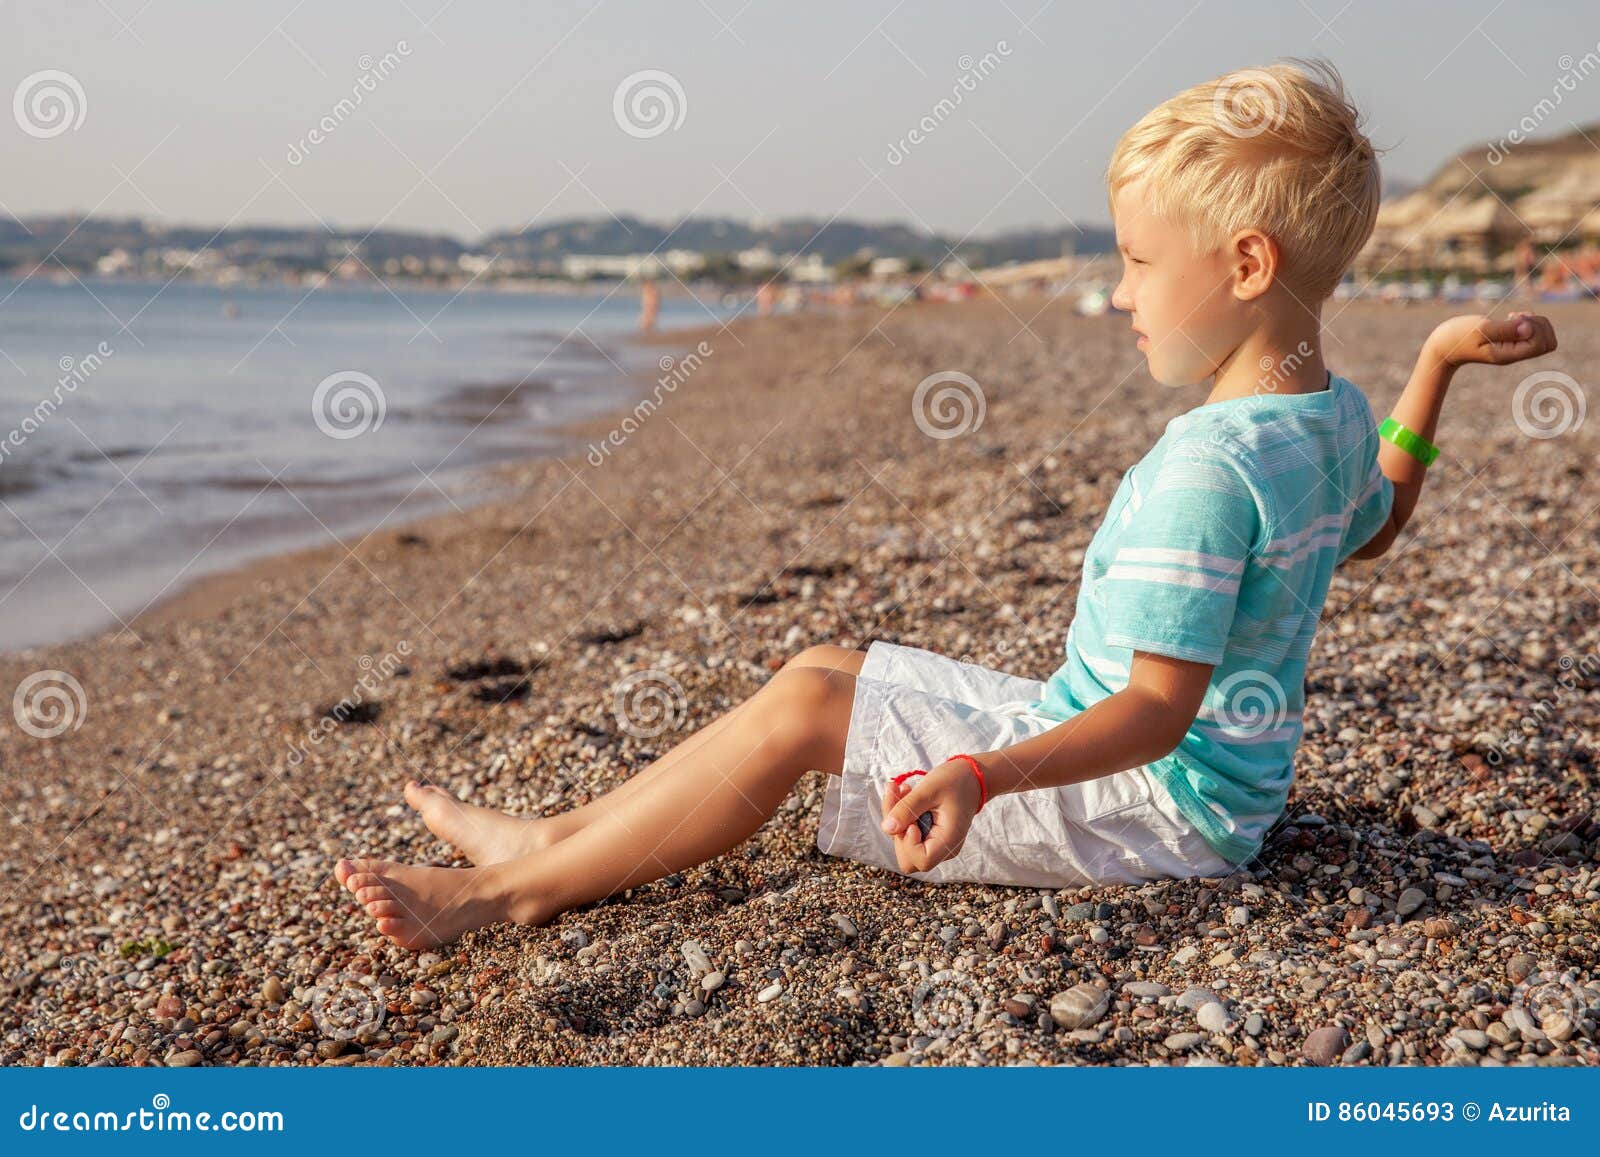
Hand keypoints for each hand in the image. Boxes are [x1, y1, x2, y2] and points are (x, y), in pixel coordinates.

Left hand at [879, 759, 981, 873]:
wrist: (971, 777)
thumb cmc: (956, 781)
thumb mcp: (929, 789)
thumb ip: (907, 809)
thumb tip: (887, 828)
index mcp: (949, 841)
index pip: (922, 860)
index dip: (909, 843)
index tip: (912, 820)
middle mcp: (943, 849)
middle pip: (908, 857)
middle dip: (896, 828)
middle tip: (896, 794)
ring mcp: (935, 844)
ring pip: (903, 845)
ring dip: (896, 817)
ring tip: (901, 788)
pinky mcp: (928, 836)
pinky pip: (906, 834)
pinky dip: (900, 815)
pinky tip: (905, 793)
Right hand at [1424, 312, 1556, 369]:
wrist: (1442, 347)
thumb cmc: (1457, 338)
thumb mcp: (1480, 330)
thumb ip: (1505, 329)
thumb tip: (1529, 328)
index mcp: (1509, 354)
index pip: (1541, 344)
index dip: (1535, 327)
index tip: (1513, 319)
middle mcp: (1515, 353)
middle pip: (1548, 342)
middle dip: (1539, 324)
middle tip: (1516, 317)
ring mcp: (1514, 348)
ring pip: (1544, 336)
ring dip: (1535, 321)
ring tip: (1514, 317)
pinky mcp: (1511, 341)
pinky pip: (1535, 333)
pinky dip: (1529, 321)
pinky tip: (1512, 318)